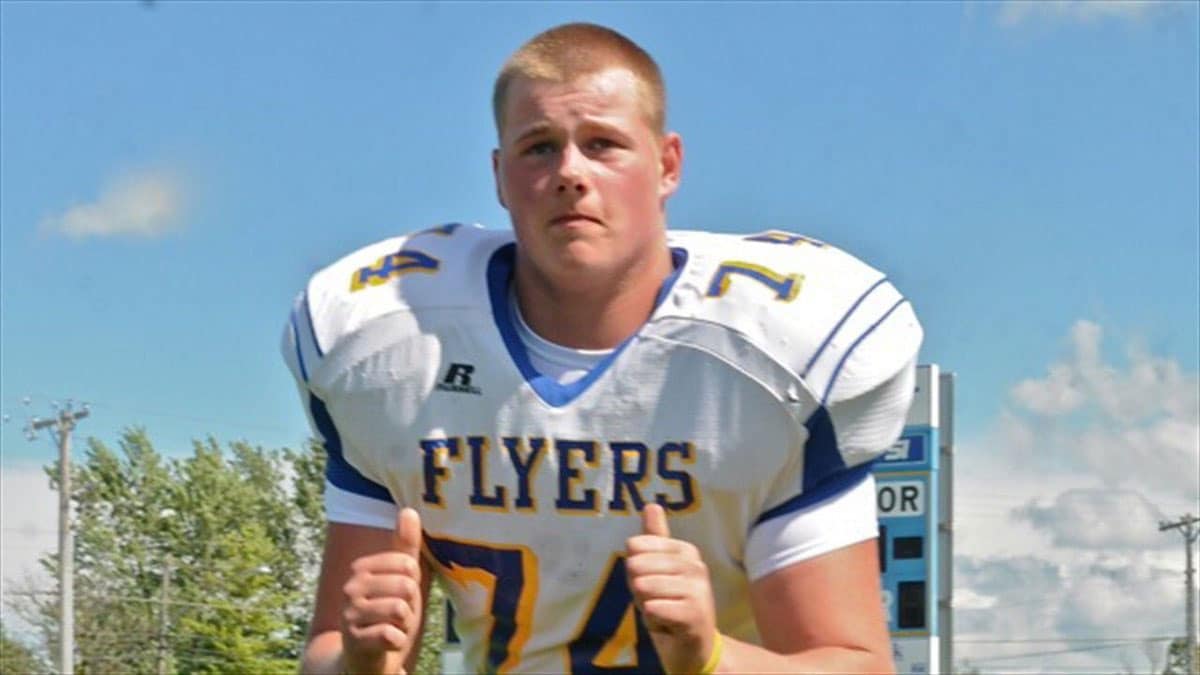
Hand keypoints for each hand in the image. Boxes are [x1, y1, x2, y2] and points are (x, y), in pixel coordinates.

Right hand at [338, 507, 423, 673]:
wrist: (366, 659)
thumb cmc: (387, 615)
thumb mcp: (401, 580)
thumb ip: (406, 547)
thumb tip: (409, 510)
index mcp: (362, 569)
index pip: (408, 564)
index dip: (413, 585)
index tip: (399, 596)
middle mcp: (351, 588)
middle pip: (406, 586)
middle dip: (410, 606)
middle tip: (396, 616)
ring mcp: (350, 615)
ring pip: (400, 610)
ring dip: (405, 625)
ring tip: (391, 628)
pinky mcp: (354, 641)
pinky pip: (392, 634)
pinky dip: (397, 642)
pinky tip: (386, 643)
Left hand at [626, 503, 718, 673]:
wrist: (692, 649)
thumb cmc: (669, 605)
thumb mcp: (655, 571)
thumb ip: (653, 539)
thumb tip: (651, 505)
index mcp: (685, 550)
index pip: (638, 547)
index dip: (633, 570)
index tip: (649, 582)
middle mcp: (695, 565)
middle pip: (639, 566)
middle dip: (638, 589)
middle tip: (655, 600)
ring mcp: (698, 589)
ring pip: (646, 587)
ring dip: (645, 605)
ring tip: (660, 611)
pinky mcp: (696, 613)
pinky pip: (655, 607)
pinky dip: (652, 617)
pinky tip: (665, 624)